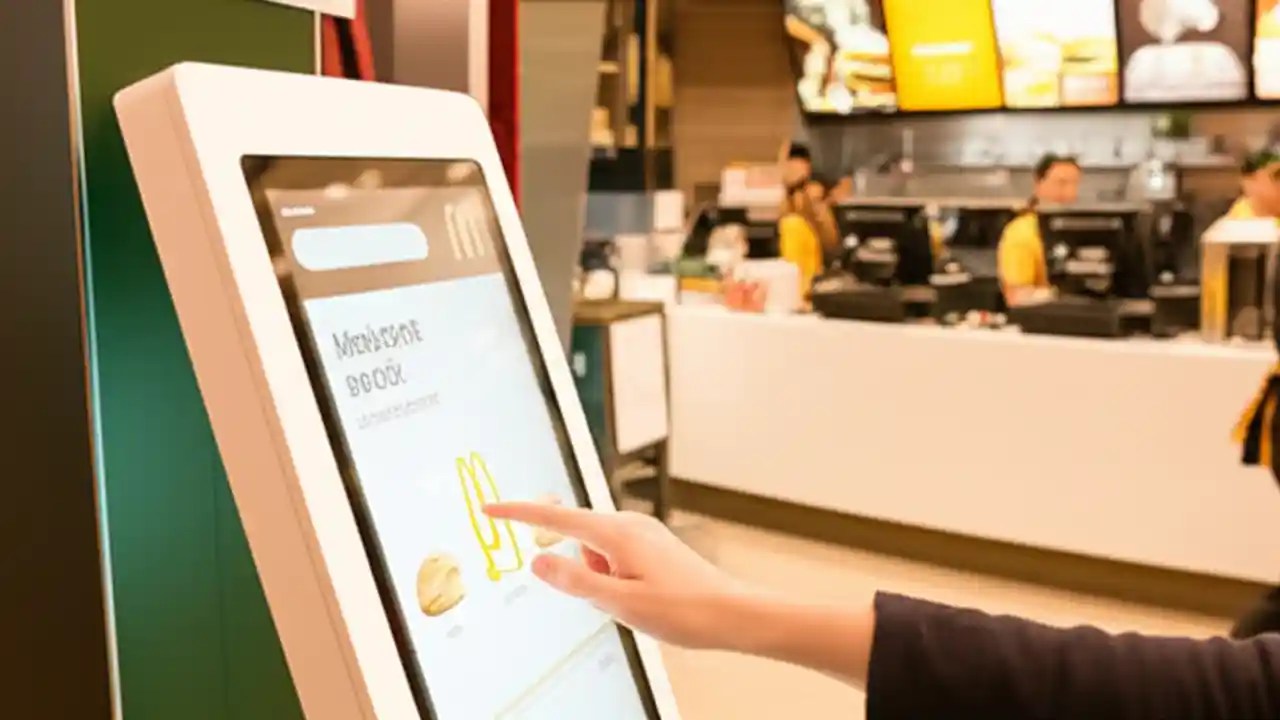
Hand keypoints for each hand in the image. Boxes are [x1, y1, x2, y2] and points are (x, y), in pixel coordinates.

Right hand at [485, 502, 876, 687]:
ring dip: (602, 581)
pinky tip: (646, 599)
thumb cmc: (682, 610)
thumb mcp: (620, 602)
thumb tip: (537, 561)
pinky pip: (615, 560)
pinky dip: (617, 581)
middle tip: (618, 602)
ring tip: (639, 604)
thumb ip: (575, 581)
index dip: (518, 514)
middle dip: (582, 574)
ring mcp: (642, 533)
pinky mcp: (651, 545)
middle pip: (578, 542)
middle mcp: (629, 525)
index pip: (555, 519)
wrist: (733, 614)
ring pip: (597, 556)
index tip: (488, 507)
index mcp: (617, 533)